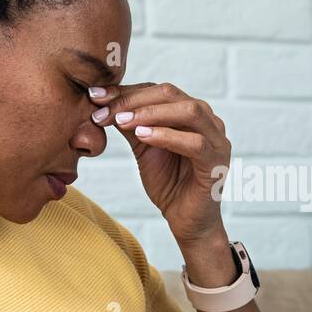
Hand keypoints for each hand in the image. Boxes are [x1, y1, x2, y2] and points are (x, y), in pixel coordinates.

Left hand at [89, 82, 230, 244]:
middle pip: (171, 94)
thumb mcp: (143, 147)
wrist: (186, 220)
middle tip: (103, 109)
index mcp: (191, 113)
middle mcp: (208, 120)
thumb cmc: (169, 183)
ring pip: (188, 111)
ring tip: (122, 121)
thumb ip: (130, 124)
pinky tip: (142, 136)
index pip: (158, 91)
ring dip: (151, 113)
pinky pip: (195, 142)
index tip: (95, 96)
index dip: (126, 91)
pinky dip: (167, 136)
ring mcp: (217, 140)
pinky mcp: (217, 162)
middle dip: (133, 100)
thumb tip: (102, 101)